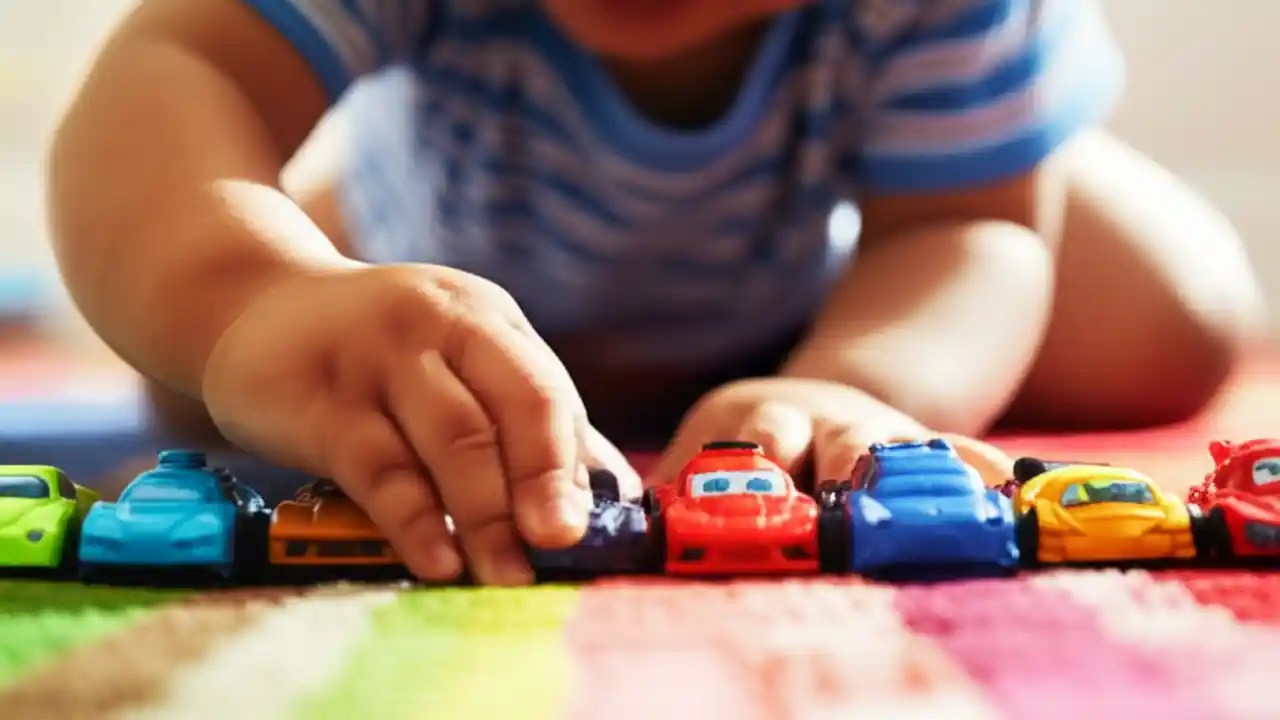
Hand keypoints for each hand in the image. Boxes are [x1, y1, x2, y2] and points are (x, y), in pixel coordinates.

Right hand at [201, 263, 638, 584]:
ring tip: (504, 575)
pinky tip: (438, 559)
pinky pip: (380, 468)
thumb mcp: (454, 357)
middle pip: (514, 403)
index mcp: (485, 318)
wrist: (254, 304)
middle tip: (558, 543)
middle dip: (544, 479)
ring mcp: (378, 358)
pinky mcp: (321, 400)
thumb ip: (523, 416)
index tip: (585, 528)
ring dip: (486, 516)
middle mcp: (439, 325)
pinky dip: (415, 520)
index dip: (570, 462)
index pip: (546, 389)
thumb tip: (609, 488)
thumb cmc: (378, 349)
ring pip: (453, 439)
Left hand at [648, 377, 1011, 486]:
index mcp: (752, 426)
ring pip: (895, 449)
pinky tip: (1009, 488)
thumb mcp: (703, 457)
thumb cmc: (746, 447)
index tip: (747, 501)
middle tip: (847, 505)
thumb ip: (677, 497)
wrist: (811, 401)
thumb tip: (621, 540)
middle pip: (829, 447)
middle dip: (839, 476)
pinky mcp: (920, 442)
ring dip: (911, 476)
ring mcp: (873, 430)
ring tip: (940, 505)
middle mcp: (817, 424)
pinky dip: (981, 470)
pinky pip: (958, 452)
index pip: (748, 452)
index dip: (751, 478)